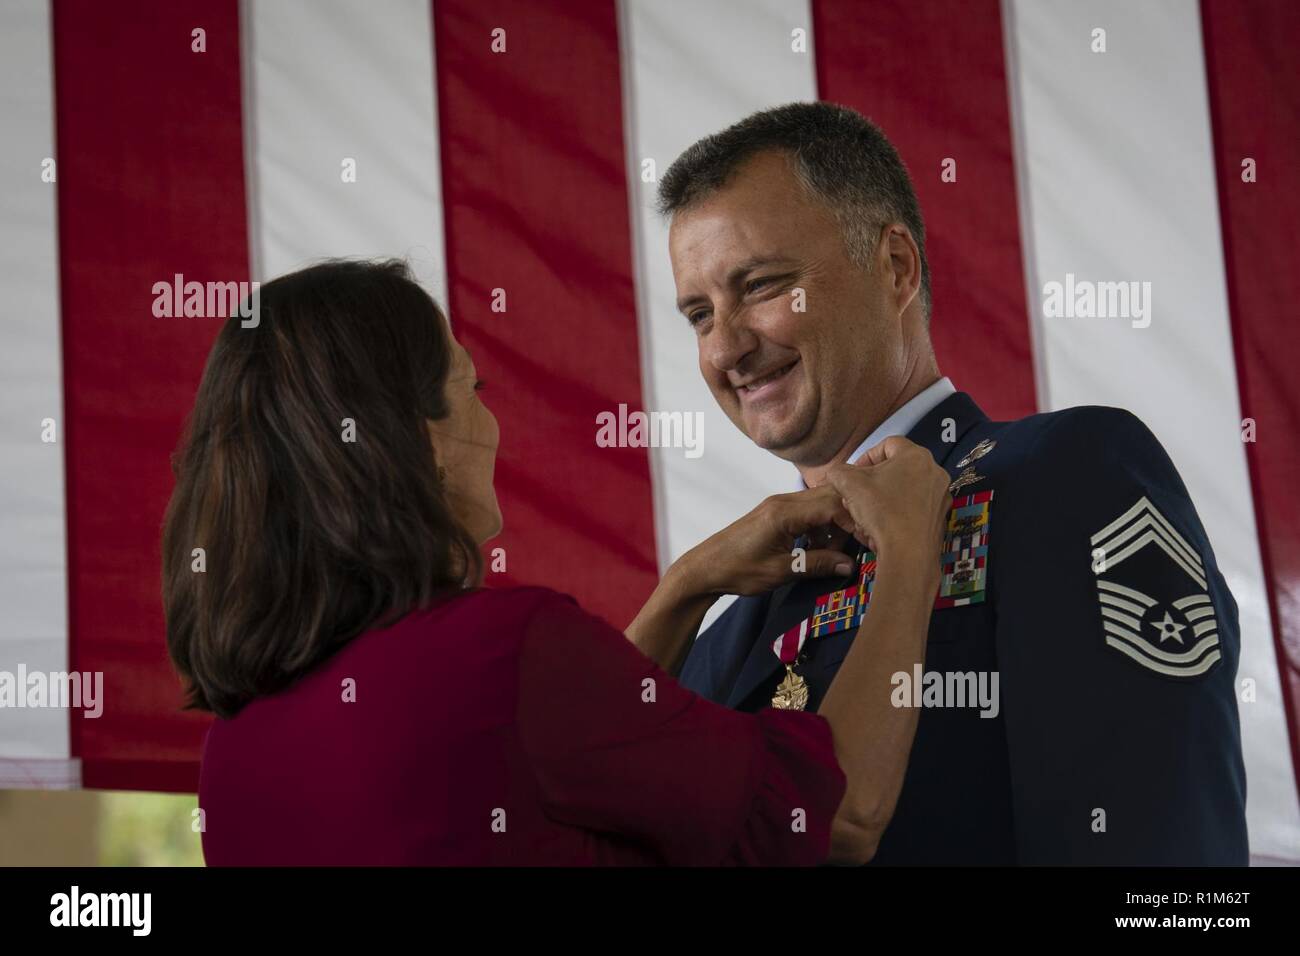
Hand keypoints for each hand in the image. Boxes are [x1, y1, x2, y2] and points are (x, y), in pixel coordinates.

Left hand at [671, 486, 858, 597]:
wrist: (705, 568)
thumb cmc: (737, 570)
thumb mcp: (780, 572)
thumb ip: (816, 565)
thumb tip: (849, 565)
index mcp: (784, 512)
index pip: (832, 504)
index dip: (854, 521)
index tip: (867, 541)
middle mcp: (783, 501)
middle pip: (830, 496)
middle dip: (848, 519)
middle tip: (854, 546)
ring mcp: (779, 505)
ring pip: (820, 503)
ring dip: (834, 525)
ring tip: (833, 553)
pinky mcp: (776, 513)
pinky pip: (808, 512)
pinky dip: (820, 527)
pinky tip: (817, 549)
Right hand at [824, 436, 949, 573]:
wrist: (908, 552)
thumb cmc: (881, 511)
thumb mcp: (849, 484)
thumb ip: (839, 471)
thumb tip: (837, 473)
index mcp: (916, 455)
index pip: (888, 444)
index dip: (866, 456)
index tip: (853, 473)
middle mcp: (935, 471)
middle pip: (898, 467)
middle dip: (875, 479)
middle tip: (858, 493)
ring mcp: (941, 495)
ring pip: (907, 488)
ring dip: (886, 495)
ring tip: (869, 512)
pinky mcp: (942, 517)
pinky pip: (916, 507)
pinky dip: (900, 511)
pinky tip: (885, 525)